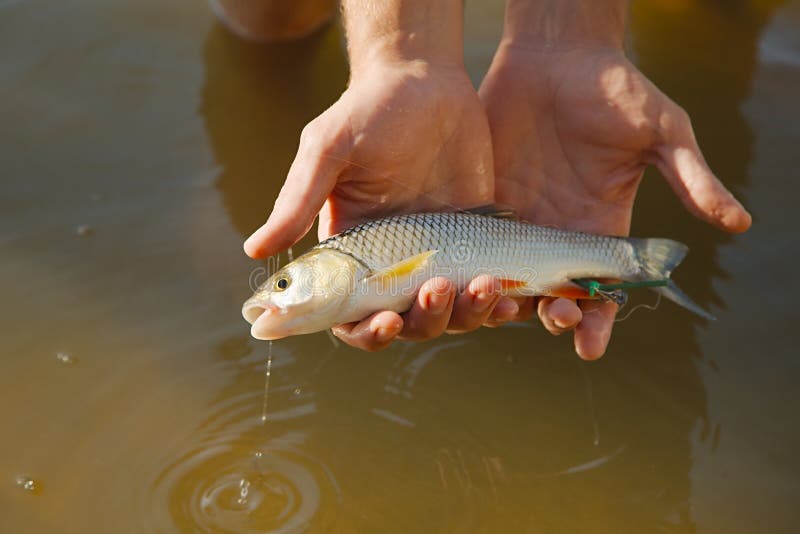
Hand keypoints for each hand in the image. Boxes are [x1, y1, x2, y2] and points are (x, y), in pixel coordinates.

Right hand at [244, 58, 517, 350]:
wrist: (426, 80)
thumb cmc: (368, 112)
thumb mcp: (328, 150)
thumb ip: (298, 201)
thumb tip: (254, 250)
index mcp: (353, 253)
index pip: (351, 314)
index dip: (366, 332)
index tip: (385, 321)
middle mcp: (394, 263)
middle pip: (407, 324)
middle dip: (423, 320)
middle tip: (438, 287)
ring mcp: (438, 255)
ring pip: (450, 314)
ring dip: (466, 313)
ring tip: (484, 283)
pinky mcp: (475, 242)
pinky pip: (488, 290)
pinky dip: (499, 305)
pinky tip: (512, 300)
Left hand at [479, 42, 750, 359]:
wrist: (556, 56)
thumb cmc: (614, 90)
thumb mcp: (661, 131)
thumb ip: (690, 177)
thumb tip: (741, 222)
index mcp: (601, 229)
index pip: (601, 289)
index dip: (598, 321)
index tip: (590, 347)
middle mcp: (557, 234)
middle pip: (552, 294)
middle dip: (554, 316)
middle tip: (555, 318)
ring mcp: (517, 222)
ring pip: (508, 279)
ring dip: (506, 301)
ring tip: (504, 307)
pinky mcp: (483, 204)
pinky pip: (471, 247)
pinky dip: (466, 268)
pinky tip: (461, 282)